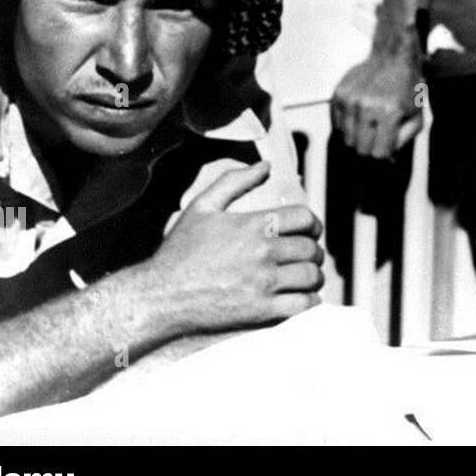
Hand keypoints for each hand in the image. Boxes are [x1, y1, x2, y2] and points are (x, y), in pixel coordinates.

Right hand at [140, 162, 324, 335]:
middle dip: (314, 252)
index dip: (313, 225)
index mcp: (253, 225)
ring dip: (314, 276)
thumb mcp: (202, 206)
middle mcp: (263, 252)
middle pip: (311, 249)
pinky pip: (302, 305)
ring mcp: (263, 282)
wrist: (161, 295)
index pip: (305, 219)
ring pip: (311, 276)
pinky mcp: (261, 310)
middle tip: (309, 257)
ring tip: (306, 278)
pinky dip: (309, 302)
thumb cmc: (180, 251)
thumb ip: (234, 181)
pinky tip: (302, 299)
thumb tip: (265, 165)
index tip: (310, 232)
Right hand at [331, 46, 424, 157]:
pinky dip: (346, 127)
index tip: (387, 146)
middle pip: (360, 149)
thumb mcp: (417, 116)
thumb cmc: (408, 88)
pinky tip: (359, 117)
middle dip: (370, 148)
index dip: (384, 153)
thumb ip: (403, 141)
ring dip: (358, 138)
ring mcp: (350, 100)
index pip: (378, 153)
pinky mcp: (339, 95)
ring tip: (369, 126)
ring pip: (346, 140)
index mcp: (389, 113)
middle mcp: (367, 106)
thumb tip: (387, 159)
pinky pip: (337, 125)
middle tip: (377, 138)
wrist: (394, 57)